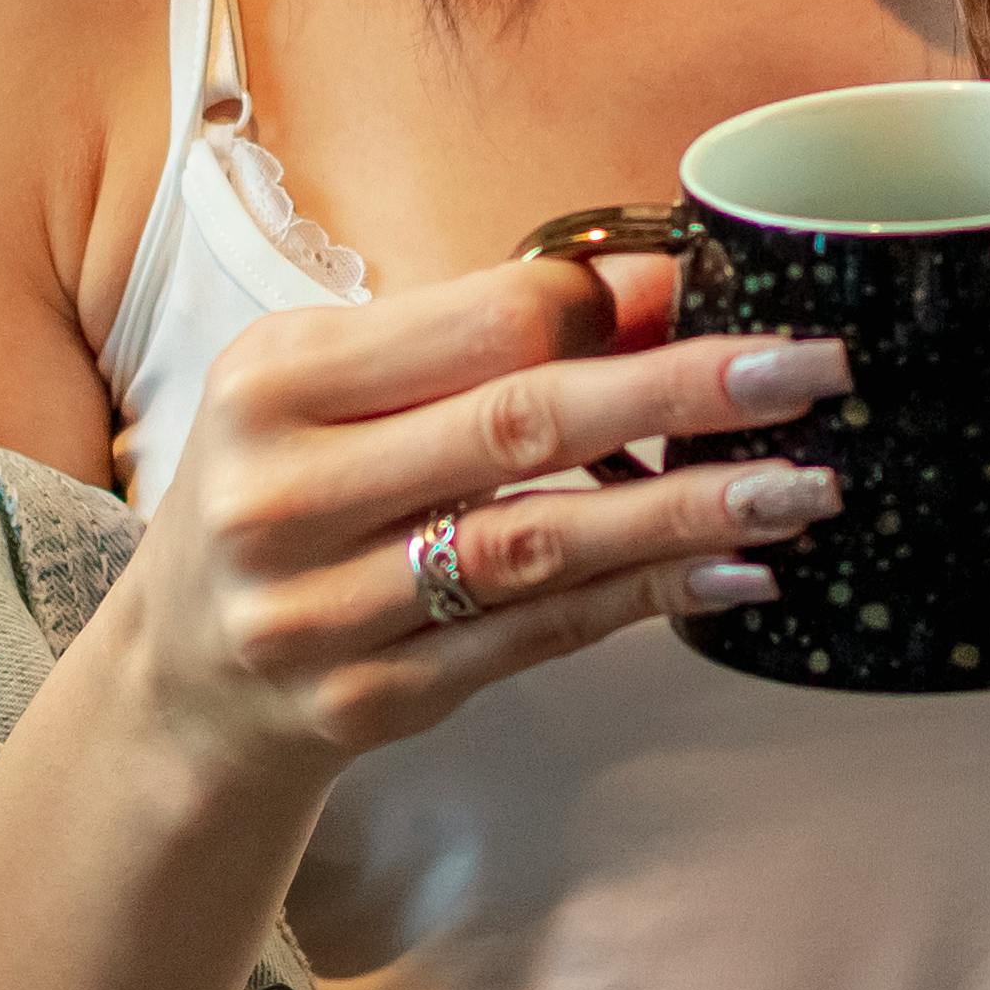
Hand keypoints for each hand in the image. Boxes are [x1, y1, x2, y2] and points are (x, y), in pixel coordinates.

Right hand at [112, 256, 848, 780]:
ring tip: (802, 483)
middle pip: (522, 426)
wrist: (178, 674)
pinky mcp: (371, 701)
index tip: (727, 288)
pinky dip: (644, 600)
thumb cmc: (286, 488)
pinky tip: (735, 573)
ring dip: (688, 510)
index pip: (477, 325)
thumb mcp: (334, 387)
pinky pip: (535, 640)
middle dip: (684, 392)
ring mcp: (324, 611)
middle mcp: (287, 494)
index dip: (614, 304)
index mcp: (276, 380)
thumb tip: (656, 288)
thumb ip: (475, 339)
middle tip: (811, 370)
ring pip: (541, 548)